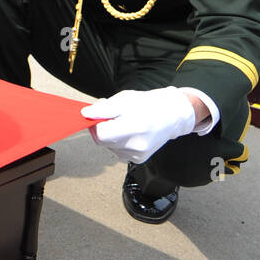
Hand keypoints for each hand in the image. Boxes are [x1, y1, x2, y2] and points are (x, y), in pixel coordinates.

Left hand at [81, 87, 201, 162]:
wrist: (173, 115)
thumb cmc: (150, 104)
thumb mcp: (125, 99)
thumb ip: (104, 108)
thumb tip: (86, 114)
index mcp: (135, 127)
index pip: (100, 134)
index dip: (95, 124)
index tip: (98, 115)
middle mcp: (137, 145)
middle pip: (103, 141)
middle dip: (103, 128)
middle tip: (113, 116)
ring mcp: (138, 154)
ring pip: (110, 147)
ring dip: (111, 135)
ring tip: (125, 123)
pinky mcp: (139, 159)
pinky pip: (118, 151)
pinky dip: (119, 142)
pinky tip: (130, 133)